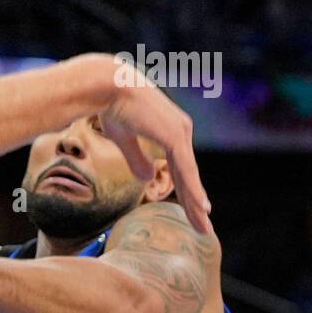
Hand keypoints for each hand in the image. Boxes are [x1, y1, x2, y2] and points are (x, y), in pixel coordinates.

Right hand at [69, 53, 211, 234]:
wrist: (107, 86)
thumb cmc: (112, 106)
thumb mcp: (124, 138)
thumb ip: (136, 158)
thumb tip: (147, 177)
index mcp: (170, 130)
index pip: (181, 166)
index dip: (187, 189)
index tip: (193, 209)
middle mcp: (180, 131)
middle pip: (189, 174)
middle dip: (195, 202)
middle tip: (203, 226)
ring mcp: (179, 134)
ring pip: (190, 176)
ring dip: (196, 203)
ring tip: (203, 226)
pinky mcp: (173, 137)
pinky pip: (185, 170)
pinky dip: (192, 190)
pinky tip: (200, 207)